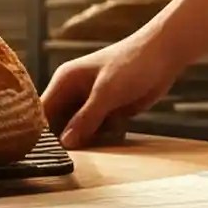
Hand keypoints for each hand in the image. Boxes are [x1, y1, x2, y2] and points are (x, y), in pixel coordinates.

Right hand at [41, 30, 181, 149]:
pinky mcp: (108, 110)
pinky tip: (121, 121)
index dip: (43, 133)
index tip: (53, 152)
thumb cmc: (132, 64)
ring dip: (93, 136)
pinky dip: (107, 133)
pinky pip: (99, 130)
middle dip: (72, 137)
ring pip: (80, 131)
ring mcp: (91, 102)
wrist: (164, 55)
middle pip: (60, 125)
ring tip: (111, 122)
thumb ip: (86, 118)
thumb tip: (65, 143)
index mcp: (65, 81)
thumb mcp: (107, 92)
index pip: (43, 112)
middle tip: (88, 141)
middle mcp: (74, 92)